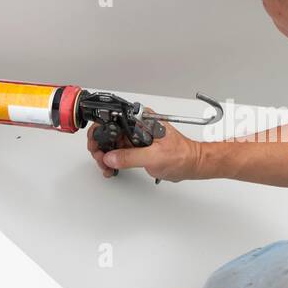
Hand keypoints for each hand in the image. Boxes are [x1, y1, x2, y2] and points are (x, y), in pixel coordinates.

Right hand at [85, 111, 204, 181]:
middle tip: (100, 159)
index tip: (96, 145)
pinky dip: (113, 159)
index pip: (114, 120)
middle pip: (110, 131)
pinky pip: (120, 151)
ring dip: (106, 155)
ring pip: (113, 142)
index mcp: (143, 120)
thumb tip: (111, 157)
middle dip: (101, 146)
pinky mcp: (138, 147)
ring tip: (106, 166)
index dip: (100, 132)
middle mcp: (139, 125)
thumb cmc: (182, 156)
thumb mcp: (154, 157)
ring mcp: (138, 136)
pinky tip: (111, 167)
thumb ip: (130, 157)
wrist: (192, 165)